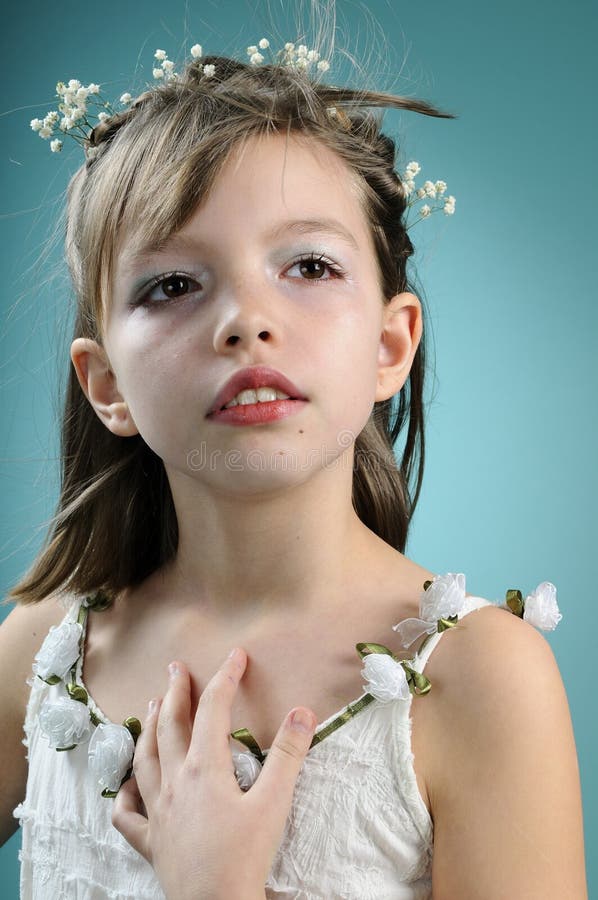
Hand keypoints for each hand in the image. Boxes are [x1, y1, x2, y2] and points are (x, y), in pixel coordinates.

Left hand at [111, 648, 316, 899]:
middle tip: (175, 668)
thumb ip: (289, 755)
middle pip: (170, 726)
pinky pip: (128, 813)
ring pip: (144, 759)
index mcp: (204, 768)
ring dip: (148, 728)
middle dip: (175, 692)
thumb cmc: (246, 856)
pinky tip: (131, 785)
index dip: (225, 677)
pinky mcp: (150, 840)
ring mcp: (157, 811)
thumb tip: (303, 711)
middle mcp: (174, 782)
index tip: (236, 655)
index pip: (213, 710)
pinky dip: (127, 793)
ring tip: (152, 707)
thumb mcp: (274, 803)